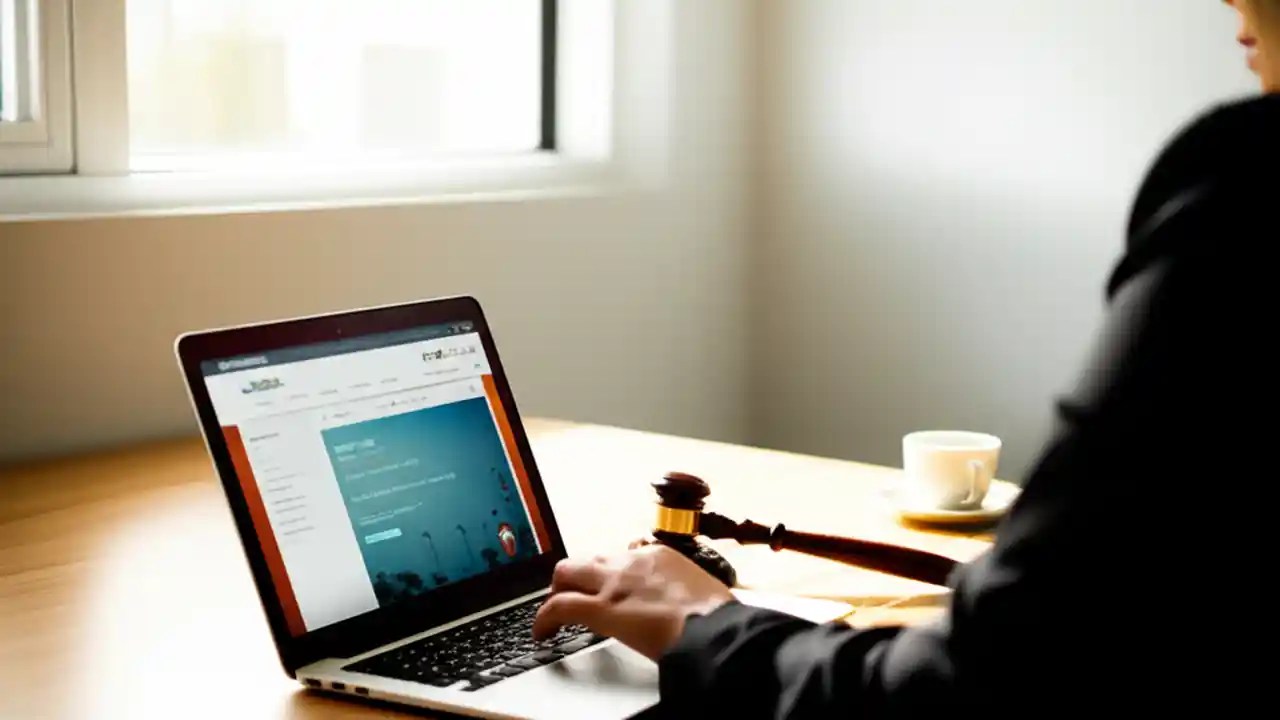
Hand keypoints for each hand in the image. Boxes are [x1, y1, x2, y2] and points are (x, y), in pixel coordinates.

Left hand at [532, 544, 733, 660]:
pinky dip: (545, 619)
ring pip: (567, 573)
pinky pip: (560, 606)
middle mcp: (632, 560)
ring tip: (555, 611)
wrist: (717, 630)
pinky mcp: (602, 609)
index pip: (622, 554)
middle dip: (574, 577)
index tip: (607, 584)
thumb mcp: (703, 590)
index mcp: (660, 555)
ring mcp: (615, 582)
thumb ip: (684, 588)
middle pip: (587, 558)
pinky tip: (543, 632)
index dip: (608, 572)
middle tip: (572, 596)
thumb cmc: (717, 617)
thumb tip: (682, 600)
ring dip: (558, 591)